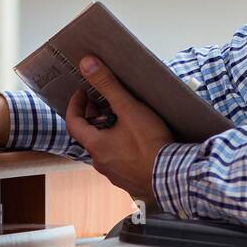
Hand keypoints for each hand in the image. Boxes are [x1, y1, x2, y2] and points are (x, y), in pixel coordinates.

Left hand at [65, 56, 173, 202]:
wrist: (173, 178)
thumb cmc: (150, 143)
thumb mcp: (129, 109)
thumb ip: (108, 86)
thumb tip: (86, 63)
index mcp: (95, 146)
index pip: (73, 123)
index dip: (75, 105)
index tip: (83, 92)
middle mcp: (100, 163)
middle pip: (90, 136)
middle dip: (95, 117)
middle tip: (105, 102)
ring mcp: (115, 175)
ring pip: (105, 150)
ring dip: (109, 134)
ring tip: (124, 120)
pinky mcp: (130, 182)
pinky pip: (120, 162)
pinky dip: (122, 148)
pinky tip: (138, 143)